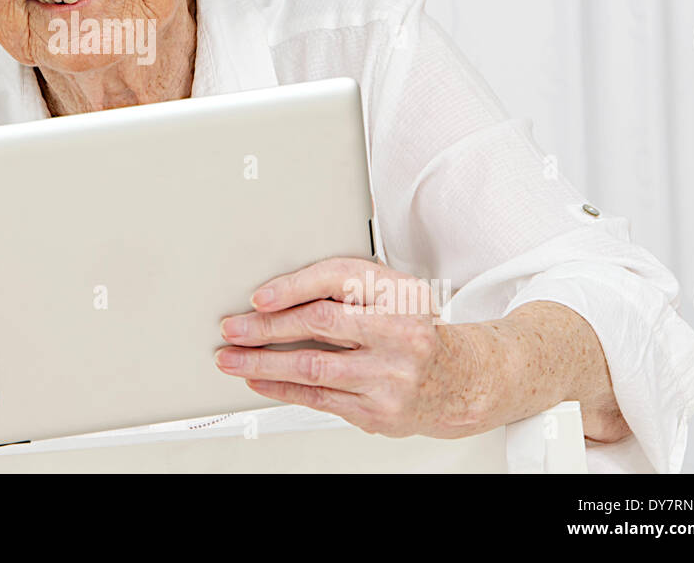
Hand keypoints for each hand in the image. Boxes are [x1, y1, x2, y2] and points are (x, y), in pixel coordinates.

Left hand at [214, 257, 493, 437]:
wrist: (461, 379)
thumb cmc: (415, 328)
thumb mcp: (392, 292)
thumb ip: (344, 287)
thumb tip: (277, 296)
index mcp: (401, 295)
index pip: (338, 281)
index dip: (293, 288)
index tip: (260, 298)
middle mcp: (399, 334)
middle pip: (320, 323)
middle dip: (266, 327)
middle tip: (233, 328)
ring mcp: (390, 377)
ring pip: (313, 367)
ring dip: (264, 364)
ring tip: (233, 359)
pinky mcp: (379, 412)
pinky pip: (319, 398)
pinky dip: (283, 389)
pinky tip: (260, 382)